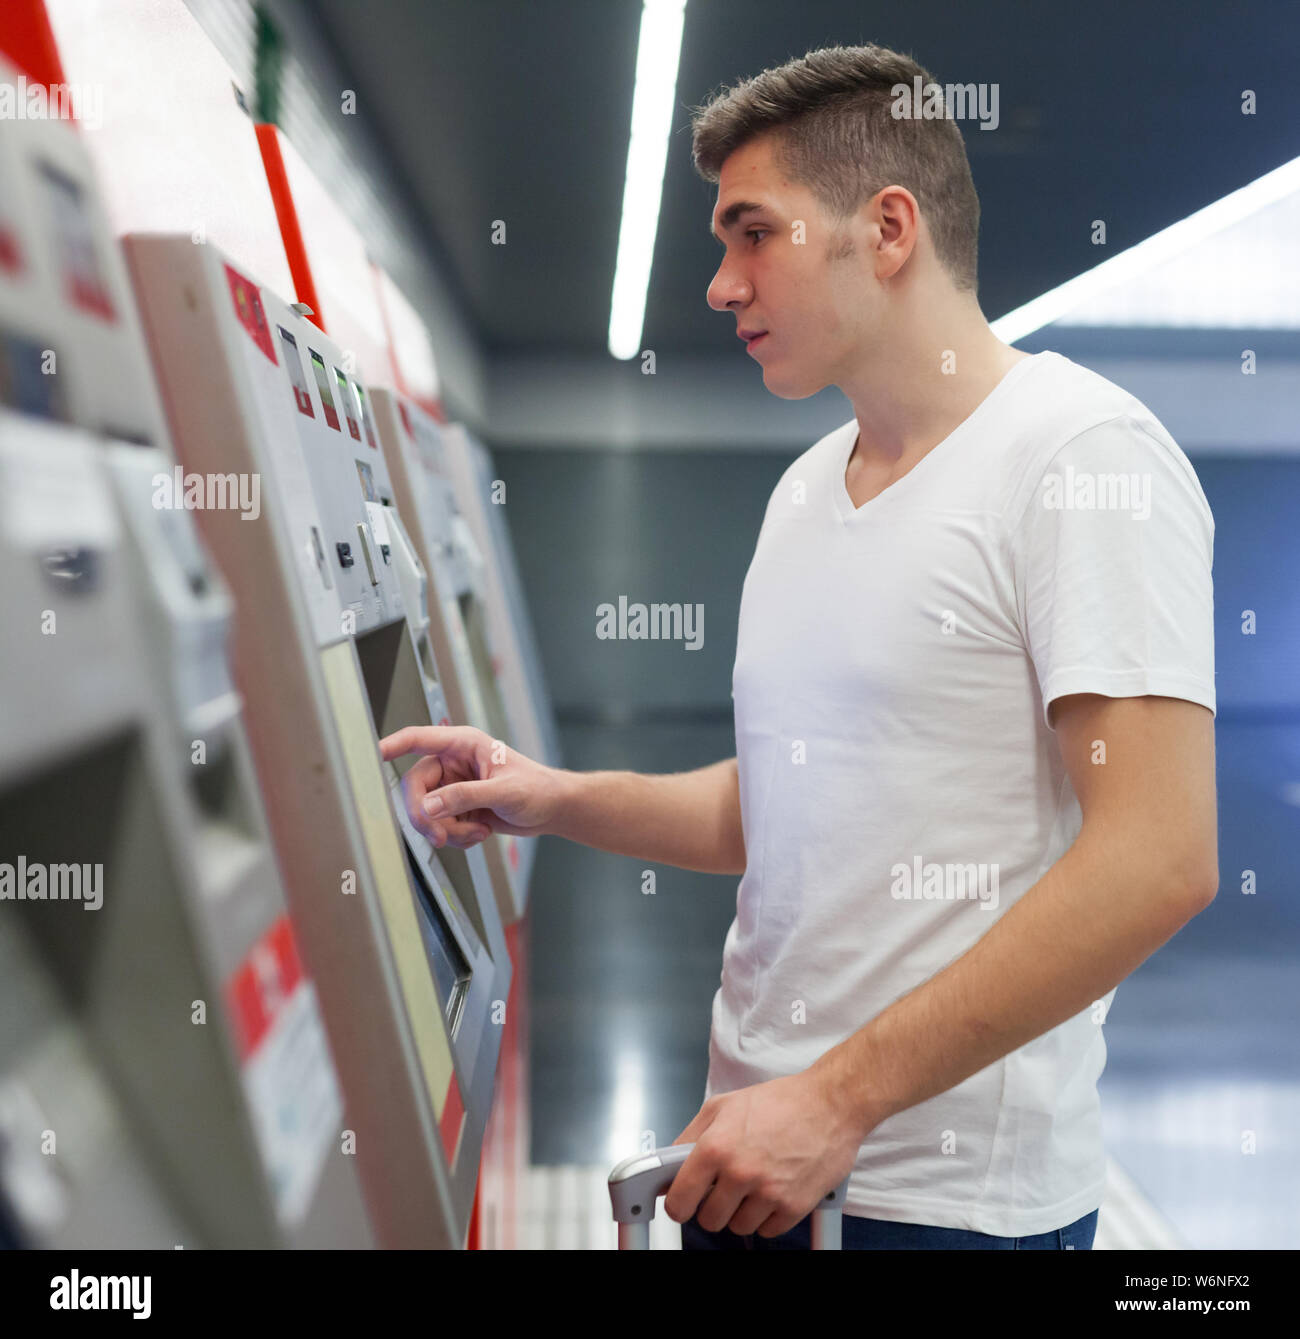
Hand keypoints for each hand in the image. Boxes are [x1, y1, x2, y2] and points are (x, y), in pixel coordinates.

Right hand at [378, 724, 562, 850]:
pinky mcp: (456, 807)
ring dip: (448, 830)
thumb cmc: (537, 789)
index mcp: (463, 745)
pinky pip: (440, 826)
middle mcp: (453, 763)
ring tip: (477, 831)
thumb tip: (430, 806)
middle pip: (416, 789)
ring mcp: (453, 787)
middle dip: (428, 817)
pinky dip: (456, 836)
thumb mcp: (503, 792)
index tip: (373, 754)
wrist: (551, 809)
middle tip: (441, 837)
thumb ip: (465, 797)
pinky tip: (480, 832)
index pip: (419, 740)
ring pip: (427, 813)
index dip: (393, 746)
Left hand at [662, 1068, 866, 1237]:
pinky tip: (773, 1192)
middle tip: (723, 1189)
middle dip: (712, 1208)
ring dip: (742, 1212)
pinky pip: (768, 1231)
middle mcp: (740, 1172)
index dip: (677, 1205)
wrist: (830, 1104)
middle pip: (709, 1220)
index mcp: (716, 1147)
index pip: (680, 1200)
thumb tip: (671, 1163)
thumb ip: (691, 1136)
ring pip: (739, 1228)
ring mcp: (768, 1193)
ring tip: (753, 1185)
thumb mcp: (724, 1105)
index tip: (681, 1204)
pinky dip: (768, 1217)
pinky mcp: (794, 1207)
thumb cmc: (780, 1102)